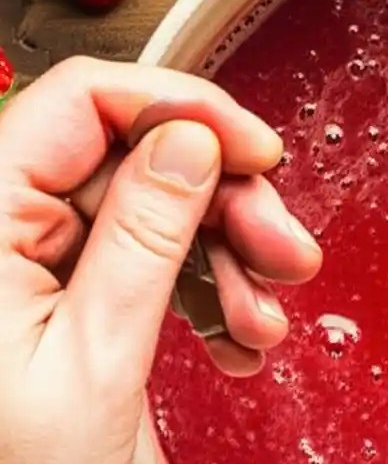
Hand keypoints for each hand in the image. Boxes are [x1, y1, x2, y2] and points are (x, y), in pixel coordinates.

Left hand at [0, 57, 320, 463]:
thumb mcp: (93, 360)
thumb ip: (143, 241)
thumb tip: (192, 142)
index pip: (85, 102)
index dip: (183, 110)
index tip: (257, 152)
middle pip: (134, 160)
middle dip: (224, 206)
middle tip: (286, 254)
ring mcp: (24, 258)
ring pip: (150, 212)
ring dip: (223, 261)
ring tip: (263, 323)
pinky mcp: (51, 291)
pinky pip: (140, 263)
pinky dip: (198, 295)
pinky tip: (231, 340)